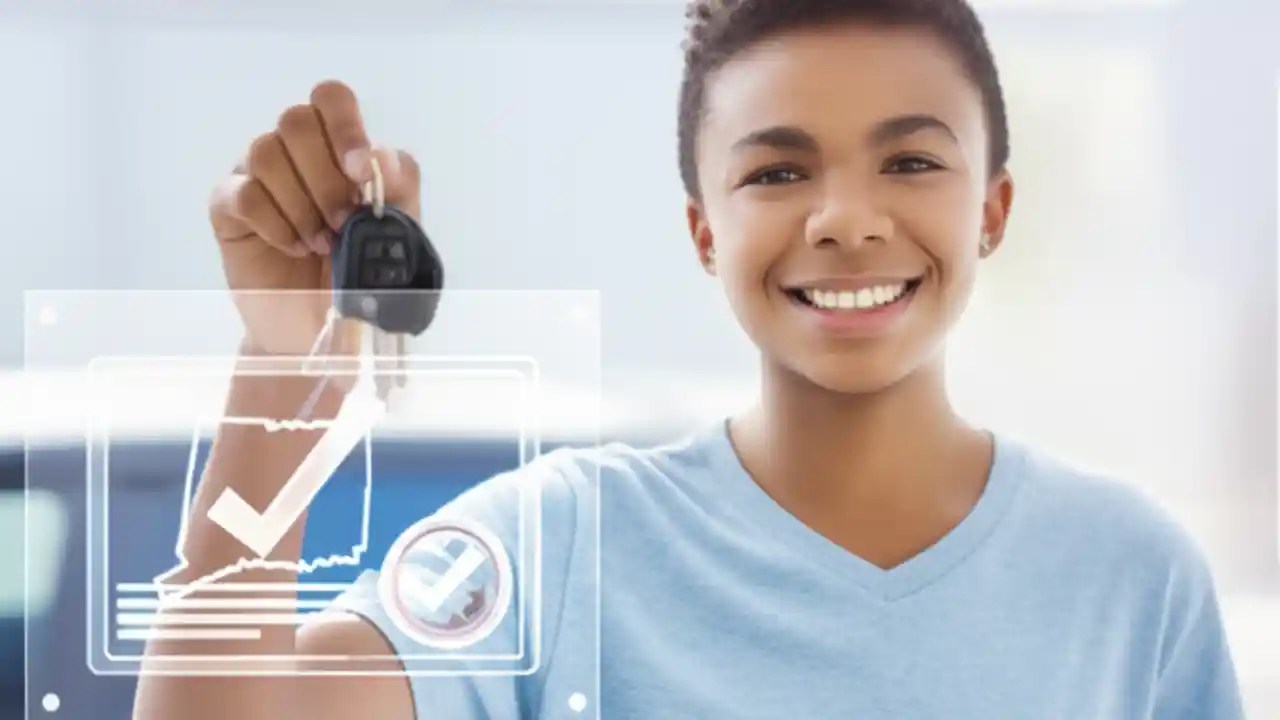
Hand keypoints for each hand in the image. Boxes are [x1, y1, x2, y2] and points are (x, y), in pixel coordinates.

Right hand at [208, 79, 421, 355]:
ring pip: (266, 151)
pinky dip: (275, 223)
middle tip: (343, 224)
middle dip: (326, 177)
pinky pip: (243, 192)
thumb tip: (382, 155)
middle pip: (296, 120)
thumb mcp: (394, 232)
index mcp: (336, 147)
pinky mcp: (227, 206)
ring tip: (320, 244)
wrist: (320, 325)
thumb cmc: (358, 272)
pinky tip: (294, 247)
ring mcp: (256, 174)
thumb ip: (400, 190)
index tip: (360, 172)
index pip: (331, 99)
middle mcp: (293, 151)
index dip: (345, 126)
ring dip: (301, 204)